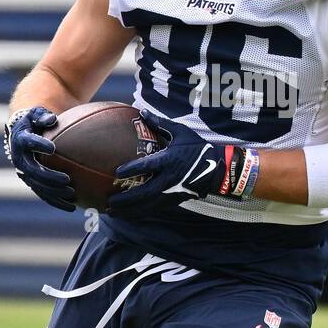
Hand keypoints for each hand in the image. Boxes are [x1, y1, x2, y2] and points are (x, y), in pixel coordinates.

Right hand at [4, 106, 76, 212]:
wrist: (23, 131)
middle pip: (33, 171)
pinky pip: (44, 194)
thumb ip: (42, 115)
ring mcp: (26, 173)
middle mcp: (20, 159)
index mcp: (20, 140)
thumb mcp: (37, 113)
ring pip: (38, 186)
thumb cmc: (35, 119)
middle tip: (66, 179)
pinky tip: (72, 207)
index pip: (28, 143)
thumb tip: (51, 119)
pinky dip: (57, 201)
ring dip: (54, 193)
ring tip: (71, 195)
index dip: (38, 145)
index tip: (52, 147)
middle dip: (49, 177)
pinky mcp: (33, 182)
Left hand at [106, 111, 256, 217]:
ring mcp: (172, 192)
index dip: (132, 169)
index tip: (117, 172)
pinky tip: (127, 215)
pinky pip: (153, 209)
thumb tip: (142, 111)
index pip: (148, 166)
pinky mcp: (174, 200)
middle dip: (126, 200)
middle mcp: (169, 179)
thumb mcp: (181, 133)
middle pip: (144, 193)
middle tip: (108, 202)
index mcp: (170, 161)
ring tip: (112, 213)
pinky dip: (139, 213)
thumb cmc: (198, 147)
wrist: (218, 169)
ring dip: (129, 211)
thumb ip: (160, 124)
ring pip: (147, 206)